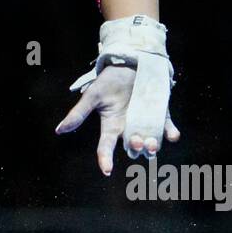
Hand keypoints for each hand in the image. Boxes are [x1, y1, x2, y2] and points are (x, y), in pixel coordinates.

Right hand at [55, 64, 180, 175]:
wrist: (130, 63)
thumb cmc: (109, 80)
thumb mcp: (93, 96)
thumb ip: (78, 114)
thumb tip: (59, 130)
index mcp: (111, 127)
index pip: (107, 146)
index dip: (105, 159)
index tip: (107, 170)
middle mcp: (129, 129)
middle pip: (132, 147)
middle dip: (136, 149)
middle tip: (137, 142)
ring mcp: (146, 123)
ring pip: (150, 143)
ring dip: (151, 147)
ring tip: (151, 143)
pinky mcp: (161, 116)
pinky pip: (167, 129)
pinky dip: (171, 133)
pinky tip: (172, 135)